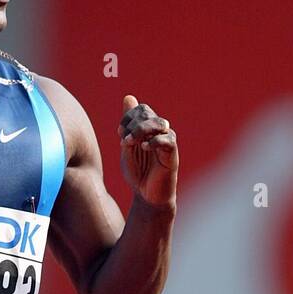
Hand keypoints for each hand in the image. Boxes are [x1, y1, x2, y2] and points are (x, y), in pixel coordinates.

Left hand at [117, 94, 177, 208]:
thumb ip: (128, 125)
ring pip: (158, 123)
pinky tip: (144, 148)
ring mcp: (167, 142)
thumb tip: (129, 97)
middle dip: (133, 124)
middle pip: (148, 113)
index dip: (128, 118)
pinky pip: (167, 140)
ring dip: (141, 131)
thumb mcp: (127, 147)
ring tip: (131, 143)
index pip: (141, 110)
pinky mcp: (172, 154)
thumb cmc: (138, 173)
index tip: (120, 134)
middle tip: (125, 141)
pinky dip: (154, 142)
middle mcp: (160, 132)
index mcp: (149, 129)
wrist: (147, 197)